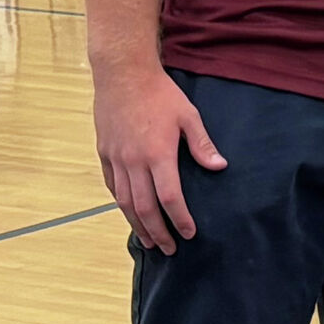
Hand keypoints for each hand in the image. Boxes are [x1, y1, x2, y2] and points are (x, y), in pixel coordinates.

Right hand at [94, 62, 226, 254]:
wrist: (122, 74)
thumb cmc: (159, 93)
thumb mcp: (188, 116)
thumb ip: (202, 144)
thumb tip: (219, 166)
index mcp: (158, 154)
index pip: (170, 198)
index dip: (180, 219)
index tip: (189, 233)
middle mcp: (134, 161)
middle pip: (145, 207)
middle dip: (159, 232)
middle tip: (169, 248)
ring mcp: (116, 158)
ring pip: (124, 201)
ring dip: (137, 224)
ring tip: (149, 240)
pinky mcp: (104, 153)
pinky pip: (111, 186)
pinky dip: (120, 203)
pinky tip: (129, 212)